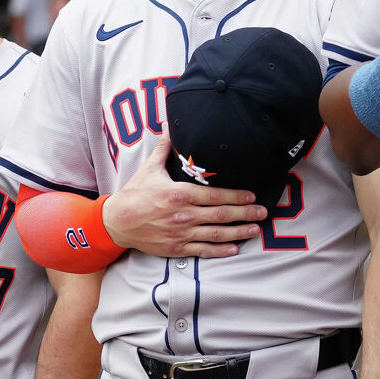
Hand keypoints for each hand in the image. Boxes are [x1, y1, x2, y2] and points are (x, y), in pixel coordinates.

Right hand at [101, 138, 264, 258]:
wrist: (116, 222)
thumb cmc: (134, 194)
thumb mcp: (150, 169)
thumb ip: (164, 149)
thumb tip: (171, 127)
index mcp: (180, 194)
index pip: (215, 195)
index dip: (237, 196)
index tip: (252, 195)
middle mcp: (183, 215)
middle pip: (221, 215)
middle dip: (245, 213)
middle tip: (263, 212)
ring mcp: (180, 234)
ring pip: (216, 234)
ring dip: (238, 232)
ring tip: (255, 230)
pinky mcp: (176, 248)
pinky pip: (202, 250)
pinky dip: (220, 250)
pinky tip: (234, 249)